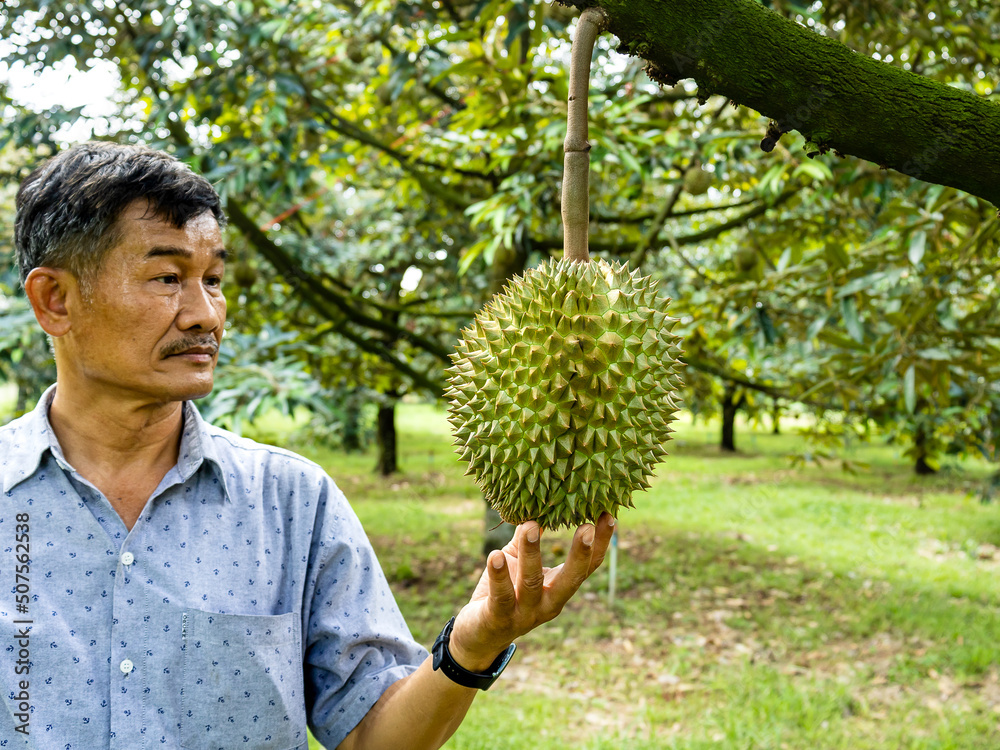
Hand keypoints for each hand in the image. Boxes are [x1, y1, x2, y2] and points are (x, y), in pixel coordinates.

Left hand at [447, 513, 615, 670]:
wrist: (478, 635)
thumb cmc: (503, 591)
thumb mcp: (518, 560)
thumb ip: (528, 536)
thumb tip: (536, 501)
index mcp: (558, 588)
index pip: (587, 566)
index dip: (600, 543)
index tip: (608, 515)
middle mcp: (548, 604)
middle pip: (571, 579)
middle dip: (580, 554)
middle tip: (587, 526)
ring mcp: (525, 614)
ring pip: (531, 583)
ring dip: (532, 554)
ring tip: (530, 525)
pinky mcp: (499, 619)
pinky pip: (501, 597)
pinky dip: (499, 575)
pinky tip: (495, 554)